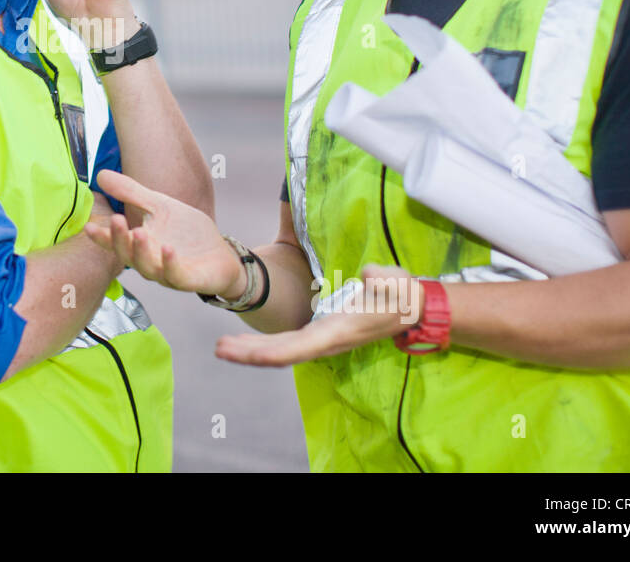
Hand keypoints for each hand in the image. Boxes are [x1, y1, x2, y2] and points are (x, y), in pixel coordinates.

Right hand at [83, 170, 242, 295]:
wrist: (221, 254)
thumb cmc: (186, 233)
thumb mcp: (159, 206)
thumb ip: (132, 193)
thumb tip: (100, 175)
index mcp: (140, 245)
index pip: (115, 243)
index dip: (101, 237)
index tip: (88, 226)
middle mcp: (150, 262)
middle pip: (129, 256)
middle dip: (121, 240)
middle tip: (116, 219)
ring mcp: (168, 273)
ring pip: (149, 268)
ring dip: (142, 252)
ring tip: (140, 233)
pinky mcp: (190, 280)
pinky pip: (176, 275)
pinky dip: (170, 263)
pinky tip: (168, 249)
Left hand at [214, 265, 423, 366]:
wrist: (410, 308)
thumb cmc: (400, 294)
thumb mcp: (396, 283)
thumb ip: (383, 280)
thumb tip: (368, 275)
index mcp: (337, 331)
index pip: (299, 347)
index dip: (272, 352)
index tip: (248, 354)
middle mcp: (325, 340)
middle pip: (281, 354)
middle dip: (250, 353)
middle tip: (219, 349)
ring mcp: (321, 339)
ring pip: (280, 351)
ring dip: (251, 350)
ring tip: (222, 346)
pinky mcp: (318, 333)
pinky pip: (286, 344)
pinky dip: (263, 345)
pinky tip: (244, 341)